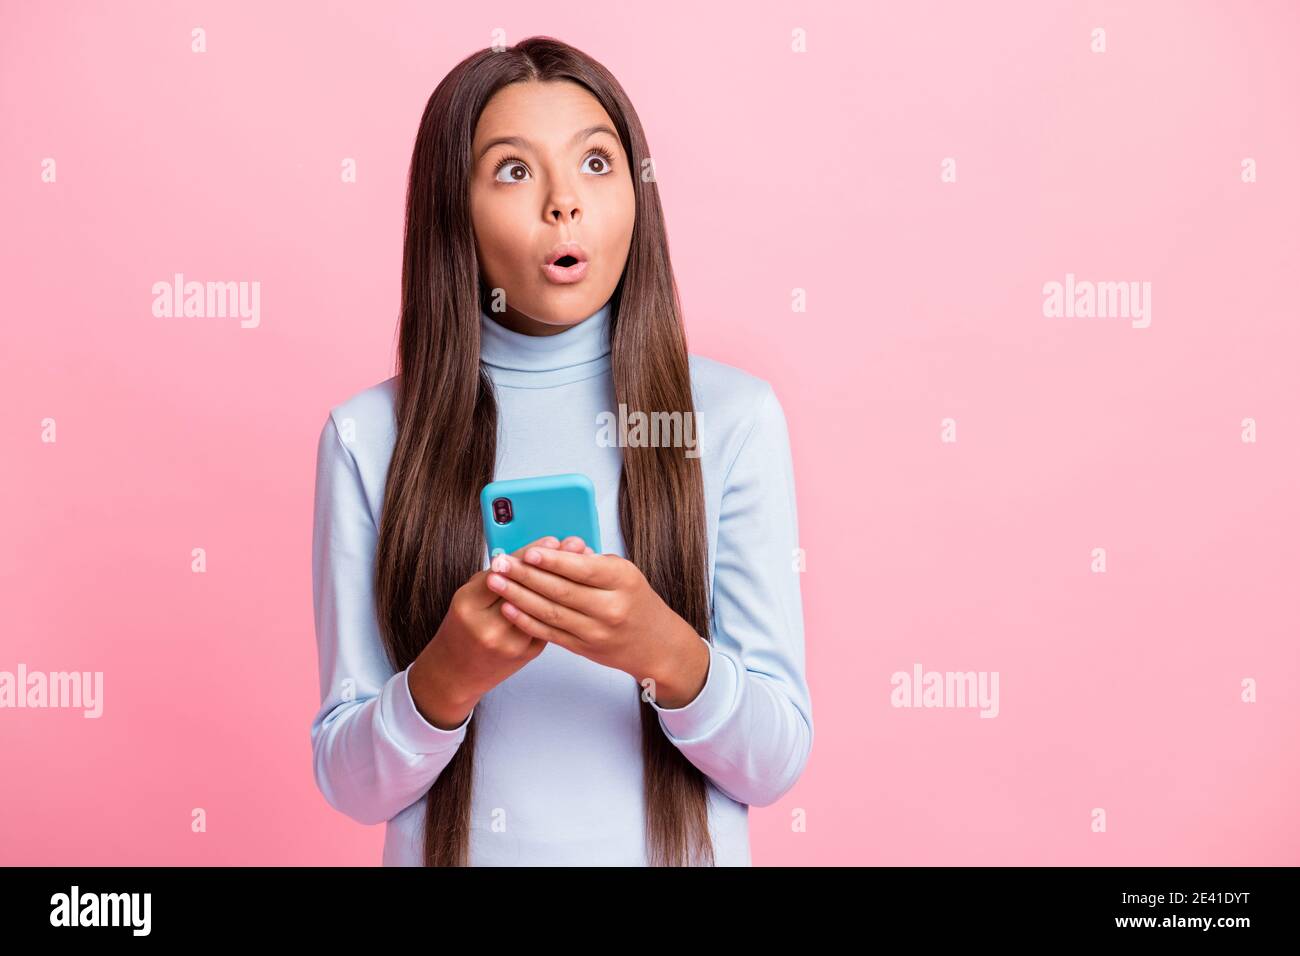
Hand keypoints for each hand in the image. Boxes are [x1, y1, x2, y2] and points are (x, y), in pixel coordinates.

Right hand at [407, 535, 588, 728]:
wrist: (456, 673)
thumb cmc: (461, 629)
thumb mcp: (468, 596)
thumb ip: (496, 577)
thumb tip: (533, 552)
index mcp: (469, 606)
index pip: (504, 572)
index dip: (529, 553)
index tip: (551, 539)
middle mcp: (490, 626)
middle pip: (528, 589)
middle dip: (555, 563)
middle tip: (575, 544)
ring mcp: (511, 643)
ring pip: (543, 607)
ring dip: (565, 582)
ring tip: (583, 563)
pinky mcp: (528, 653)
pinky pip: (548, 623)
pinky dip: (562, 602)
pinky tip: (577, 588)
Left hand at [483, 538, 709, 708]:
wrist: (655, 644)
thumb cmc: (636, 601)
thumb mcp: (624, 573)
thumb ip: (590, 562)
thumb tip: (554, 548)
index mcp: (623, 581)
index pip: (582, 569)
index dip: (553, 560)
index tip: (529, 551)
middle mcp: (610, 608)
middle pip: (561, 590)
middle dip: (525, 575)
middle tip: (500, 562)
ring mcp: (595, 631)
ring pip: (550, 612)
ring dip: (518, 596)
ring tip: (496, 581)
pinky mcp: (582, 648)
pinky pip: (549, 632)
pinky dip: (526, 619)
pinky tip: (508, 607)